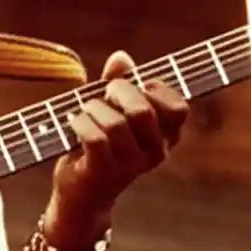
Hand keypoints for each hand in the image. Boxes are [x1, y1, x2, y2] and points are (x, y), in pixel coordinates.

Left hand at [47, 51, 188, 250]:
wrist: (82, 194)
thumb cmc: (99, 147)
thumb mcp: (112, 111)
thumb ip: (119, 84)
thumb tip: (121, 57)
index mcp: (165, 137)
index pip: (178, 108)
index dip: (155, 89)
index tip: (137, 85)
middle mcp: (154, 153)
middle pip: (143, 110)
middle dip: (118, 91)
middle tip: (103, 93)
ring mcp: (130, 166)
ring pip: (115, 123)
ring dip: (93, 108)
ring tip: (84, 111)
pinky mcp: (103, 172)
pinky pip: (94, 138)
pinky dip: (79, 123)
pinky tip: (73, 122)